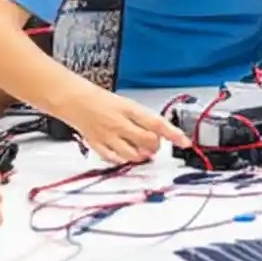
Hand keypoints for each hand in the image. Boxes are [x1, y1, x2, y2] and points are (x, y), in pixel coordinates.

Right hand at [67, 87, 191, 163]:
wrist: (76, 100)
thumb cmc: (102, 101)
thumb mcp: (127, 104)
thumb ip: (143, 120)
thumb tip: (160, 135)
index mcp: (129, 109)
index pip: (157, 123)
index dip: (174, 134)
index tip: (185, 142)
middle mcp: (119, 124)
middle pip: (147, 142)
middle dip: (156, 146)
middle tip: (155, 144)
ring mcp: (108, 136)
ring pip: (133, 155)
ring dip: (143, 155)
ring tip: (142, 150)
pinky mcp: (98, 146)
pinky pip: (115, 159)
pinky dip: (124, 160)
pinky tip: (126, 155)